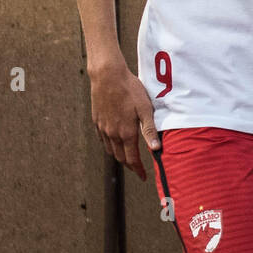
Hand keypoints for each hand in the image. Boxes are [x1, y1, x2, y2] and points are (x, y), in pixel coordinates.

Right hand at [89, 58, 160, 180]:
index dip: (138, 170)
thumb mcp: (145, 109)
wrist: (107, 76)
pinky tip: (113, 142)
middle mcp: (112, 134)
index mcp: (126, 133)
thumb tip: (156, 149)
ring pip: (110, 149)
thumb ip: (150, 130)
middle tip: (137, 169)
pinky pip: (102, 139)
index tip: (143, 176)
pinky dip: (109, 145)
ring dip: (119, 156)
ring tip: (127, 157)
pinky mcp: (97, 120)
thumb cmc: (129, 89)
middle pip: (120, 157)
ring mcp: (103, 127)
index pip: (132, 159)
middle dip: (130, 165)